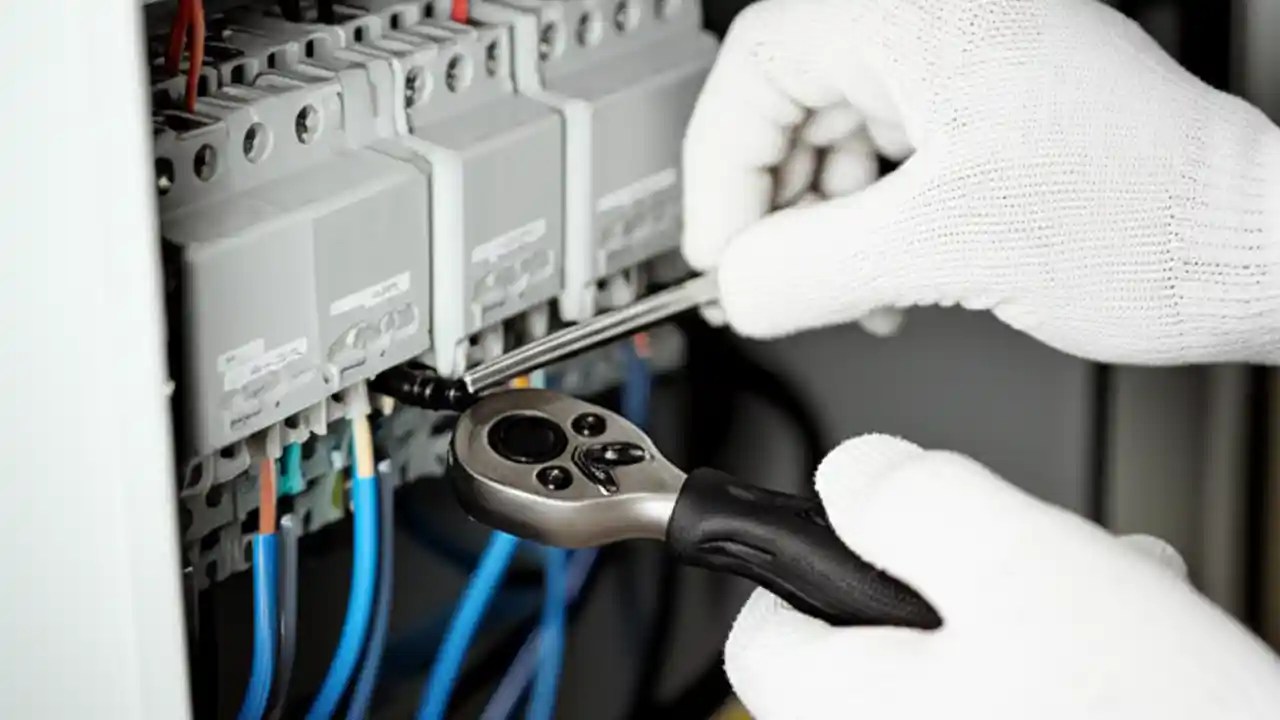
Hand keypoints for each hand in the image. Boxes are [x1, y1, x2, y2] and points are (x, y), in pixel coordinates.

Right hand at [683, 0, 1279, 364]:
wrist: (1247, 249)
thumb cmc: (1150, 220)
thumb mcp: (941, 248)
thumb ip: (804, 270)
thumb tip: (733, 287)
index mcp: (917, 11)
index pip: (755, 70)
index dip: (721, 174)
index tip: (720, 252)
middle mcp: (938, 17)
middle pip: (788, 105)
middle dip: (775, 207)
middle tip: (772, 281)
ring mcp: (963, 57)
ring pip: (833, 136)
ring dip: (821, 226)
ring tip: (850, 292)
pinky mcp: (983, 102)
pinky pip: (884, 154)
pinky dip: (866, 222)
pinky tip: (886, 278)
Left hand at [725, 435, 1279, 719]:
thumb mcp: (1015, 560)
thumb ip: (909, 499)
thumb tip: (851, 476)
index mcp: (847, 715)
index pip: (760, 634)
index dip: (804, 560)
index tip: (861, 527)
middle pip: (876, 641)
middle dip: (966, 576)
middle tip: (1037, 560)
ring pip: (965, 669)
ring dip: (1037, 612)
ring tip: (1118, 603)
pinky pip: (1019, 705)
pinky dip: (1069, 668)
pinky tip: (1139, 656)